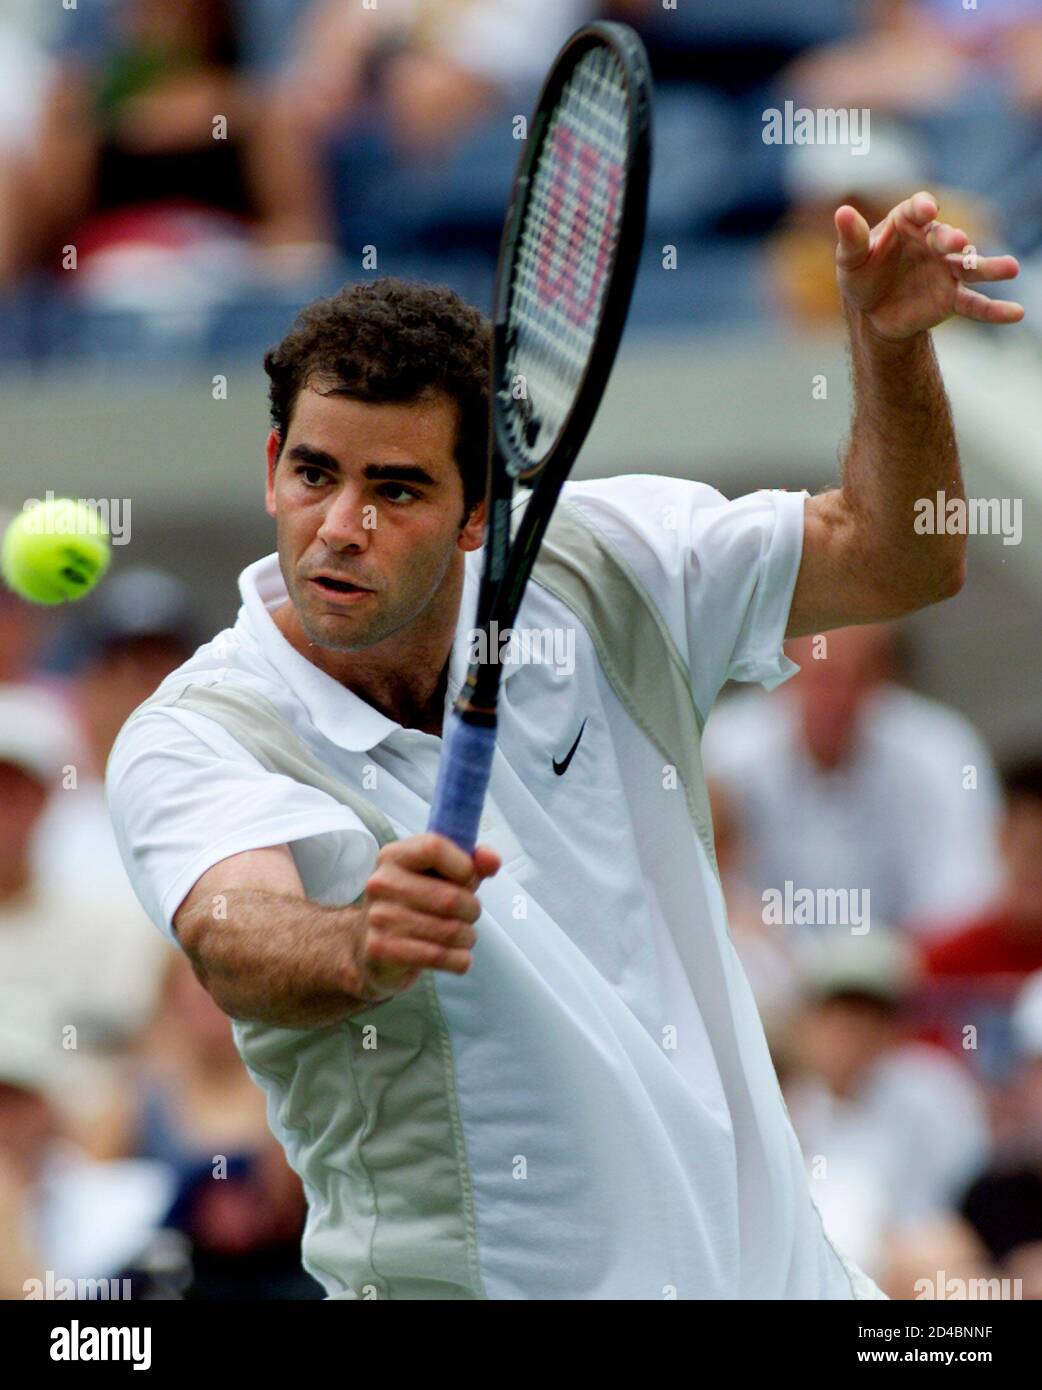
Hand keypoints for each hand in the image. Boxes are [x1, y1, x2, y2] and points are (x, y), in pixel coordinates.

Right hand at [352, 834, 500, 1001]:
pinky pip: (439, 956)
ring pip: (450, 930)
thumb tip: (492, 860)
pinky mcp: (382, 950)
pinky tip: (456, 957)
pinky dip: (459, 960)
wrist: (368, 947)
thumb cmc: (413, 904)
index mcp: (394, 856)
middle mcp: (381, 883)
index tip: (468, 879)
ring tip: (462, 936)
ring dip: (468, 937)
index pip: (434, 847)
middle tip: (469, 915)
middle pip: (451, 897)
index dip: (464, 865)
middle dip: (472, 910)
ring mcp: (379, 918)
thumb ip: (470, 862)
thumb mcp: (439, 876)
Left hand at [835, 190, 1024, 340]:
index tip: (926, 210)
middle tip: (957, 242)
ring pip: (971, 266)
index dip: (922, 208)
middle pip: (946, 237)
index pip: (917, 209)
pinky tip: (1016, 314)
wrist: (872, 312)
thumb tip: (842, 212)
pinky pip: (975, 304)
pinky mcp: (951, 298)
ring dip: (990, 267)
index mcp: (908, 223)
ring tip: (1011, 269)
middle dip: (951, 239)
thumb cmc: (862, 275)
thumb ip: (851, 238)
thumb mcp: (851, 259)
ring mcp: (946, 270)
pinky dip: (995, 311)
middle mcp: (933, 242)